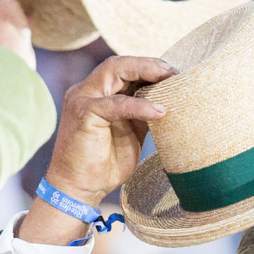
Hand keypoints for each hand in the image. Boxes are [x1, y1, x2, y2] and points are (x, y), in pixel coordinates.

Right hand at [17, 55, 175, 244]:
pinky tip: (160, 111)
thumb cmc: (105, 164)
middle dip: (149, 65)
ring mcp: (83, 100)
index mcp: (97, 93)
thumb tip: (171, 101)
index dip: (148, 67)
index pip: (123, 69)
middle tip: (174, 73)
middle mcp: (87, 91)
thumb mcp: (132, 132)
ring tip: (169, 80)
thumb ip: (143, 114)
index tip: (173, 74)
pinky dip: (140, 105)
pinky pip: (115, 103)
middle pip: (118, 64)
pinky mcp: (84, 114)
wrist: (80, 189)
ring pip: (114, 71)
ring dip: (144, 72)